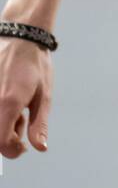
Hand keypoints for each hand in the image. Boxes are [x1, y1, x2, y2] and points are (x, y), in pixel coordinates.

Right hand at [0, 38, 52, 156]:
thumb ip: (39, 125)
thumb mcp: (43, 96)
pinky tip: (6, 98)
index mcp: (8, 103)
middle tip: (22, 120)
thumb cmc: (34, 64)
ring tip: (15, 106)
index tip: (22, 145)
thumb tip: (39, 147)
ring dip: (3, 122)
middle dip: (8, 135)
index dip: (13, 150)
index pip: (1, 143)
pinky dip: (0, 110)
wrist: (18, 37)